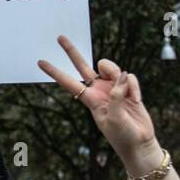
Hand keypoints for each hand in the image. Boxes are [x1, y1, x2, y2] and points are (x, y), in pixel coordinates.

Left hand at [38, 36, 159, 171]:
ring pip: (111, 67)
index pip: (69, 82)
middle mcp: (99, 90)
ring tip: (127, 96)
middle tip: (59, 37)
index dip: (55, 72)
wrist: (139, 142)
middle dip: (71, 52)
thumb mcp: (114, 118)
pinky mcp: (127, 88)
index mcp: (90, 100)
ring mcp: (113, 88)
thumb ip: (115, 96)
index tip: (40, 62)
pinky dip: (133, 87)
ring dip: (118, 76)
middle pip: (82, 66)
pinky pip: (129, 76)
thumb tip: (122, 76)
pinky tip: (136, 100)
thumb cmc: (123, 135)